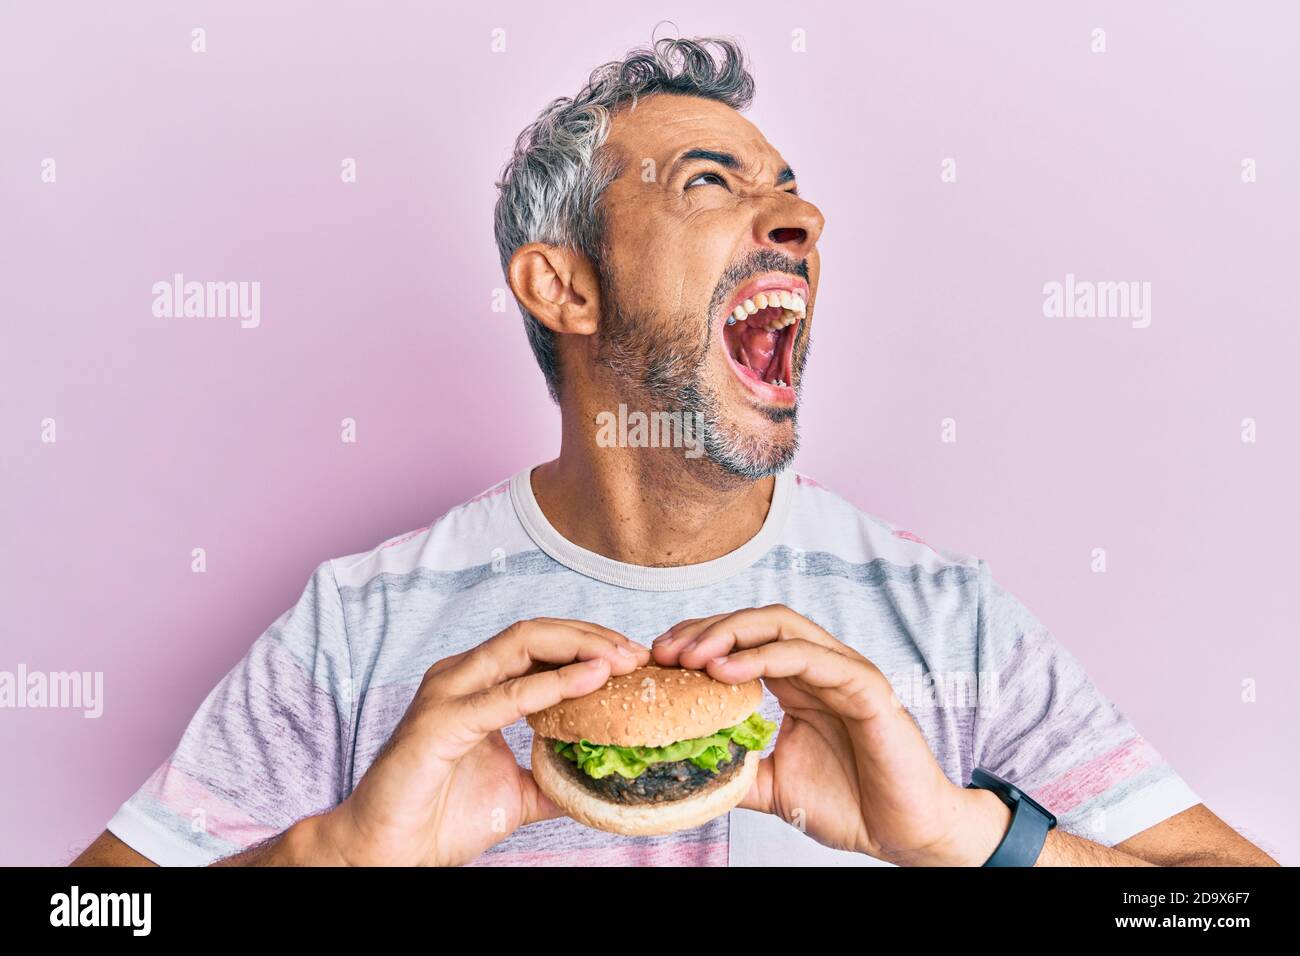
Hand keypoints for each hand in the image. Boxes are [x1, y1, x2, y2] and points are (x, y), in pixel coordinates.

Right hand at [308, 618, 649, 865]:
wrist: (389, 852)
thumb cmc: (440, 817)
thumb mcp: (517, 792)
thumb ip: (553, 775)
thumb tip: (597, 777)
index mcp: (477, 683)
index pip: (540, 643)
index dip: (590, 644)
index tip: (635, 661)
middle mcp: (461, 675)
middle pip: (535, 632)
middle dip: (591, 637)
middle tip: (638, 656)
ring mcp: (447, 692)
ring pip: (520, 644)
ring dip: (578, 648)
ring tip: (620, 660)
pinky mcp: (440, 721)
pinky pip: (505, 695)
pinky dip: (551, 684)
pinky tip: (588, 681)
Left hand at [652, 605, 1010, 865]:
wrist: (907, 835)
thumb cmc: (852, 805)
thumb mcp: (774, 786)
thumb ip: (736, 768)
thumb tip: (686, 768)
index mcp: (797, 683)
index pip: (742, 640)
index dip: (698, 641)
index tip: (655, 660)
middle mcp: (819, 666)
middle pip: (756, 621)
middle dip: (705, 630)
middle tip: (662, 653)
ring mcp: (843, 671)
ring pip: (781, 625)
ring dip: (729, 634)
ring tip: (689, 657)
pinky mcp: (865, 686)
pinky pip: (810, 656)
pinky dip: (765, 657)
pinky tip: (727, 672)